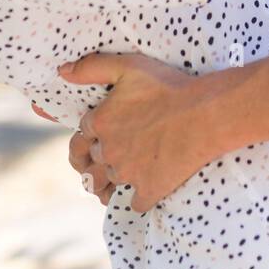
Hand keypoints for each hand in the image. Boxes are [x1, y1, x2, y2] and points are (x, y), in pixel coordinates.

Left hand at [57, 53, 218, 212]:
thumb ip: (92, 67)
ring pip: (109, 182)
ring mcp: (128, 174)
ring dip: (114, 178)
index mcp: (100, 123)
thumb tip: (62, 71)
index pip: (83, 133)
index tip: (104, 130)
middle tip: (113, 152)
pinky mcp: (148, 191)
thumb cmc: (169, 87)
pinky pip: (133, 202)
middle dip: (100, 156)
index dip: (93, 132)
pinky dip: (137, 198)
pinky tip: (144, 190)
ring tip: (124, 173)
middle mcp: (108, 151)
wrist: (206, 115)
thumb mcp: (129, 66)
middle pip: (94, 160)